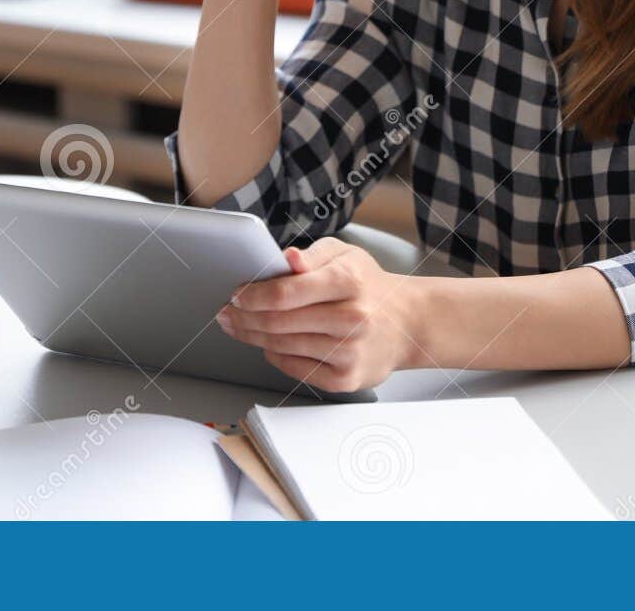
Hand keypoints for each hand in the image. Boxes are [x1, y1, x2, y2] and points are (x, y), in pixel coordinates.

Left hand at [214, 237, 417, 393]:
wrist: (407, 323)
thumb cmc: (367, 285)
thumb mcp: (344, 255)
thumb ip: (311, 255)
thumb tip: (285, 258)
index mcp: (349, 281)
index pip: (286, 292)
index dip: (253, 295)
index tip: (236, 294)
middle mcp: (352, 319)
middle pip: (278, 323)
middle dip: (244, 318)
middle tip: (227, 313)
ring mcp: (349, 352)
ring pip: (282, 347)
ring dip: (252, 337)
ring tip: (238, 326)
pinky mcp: (346, 379)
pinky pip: (294, 369)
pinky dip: (275, 356)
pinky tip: (268, 345)